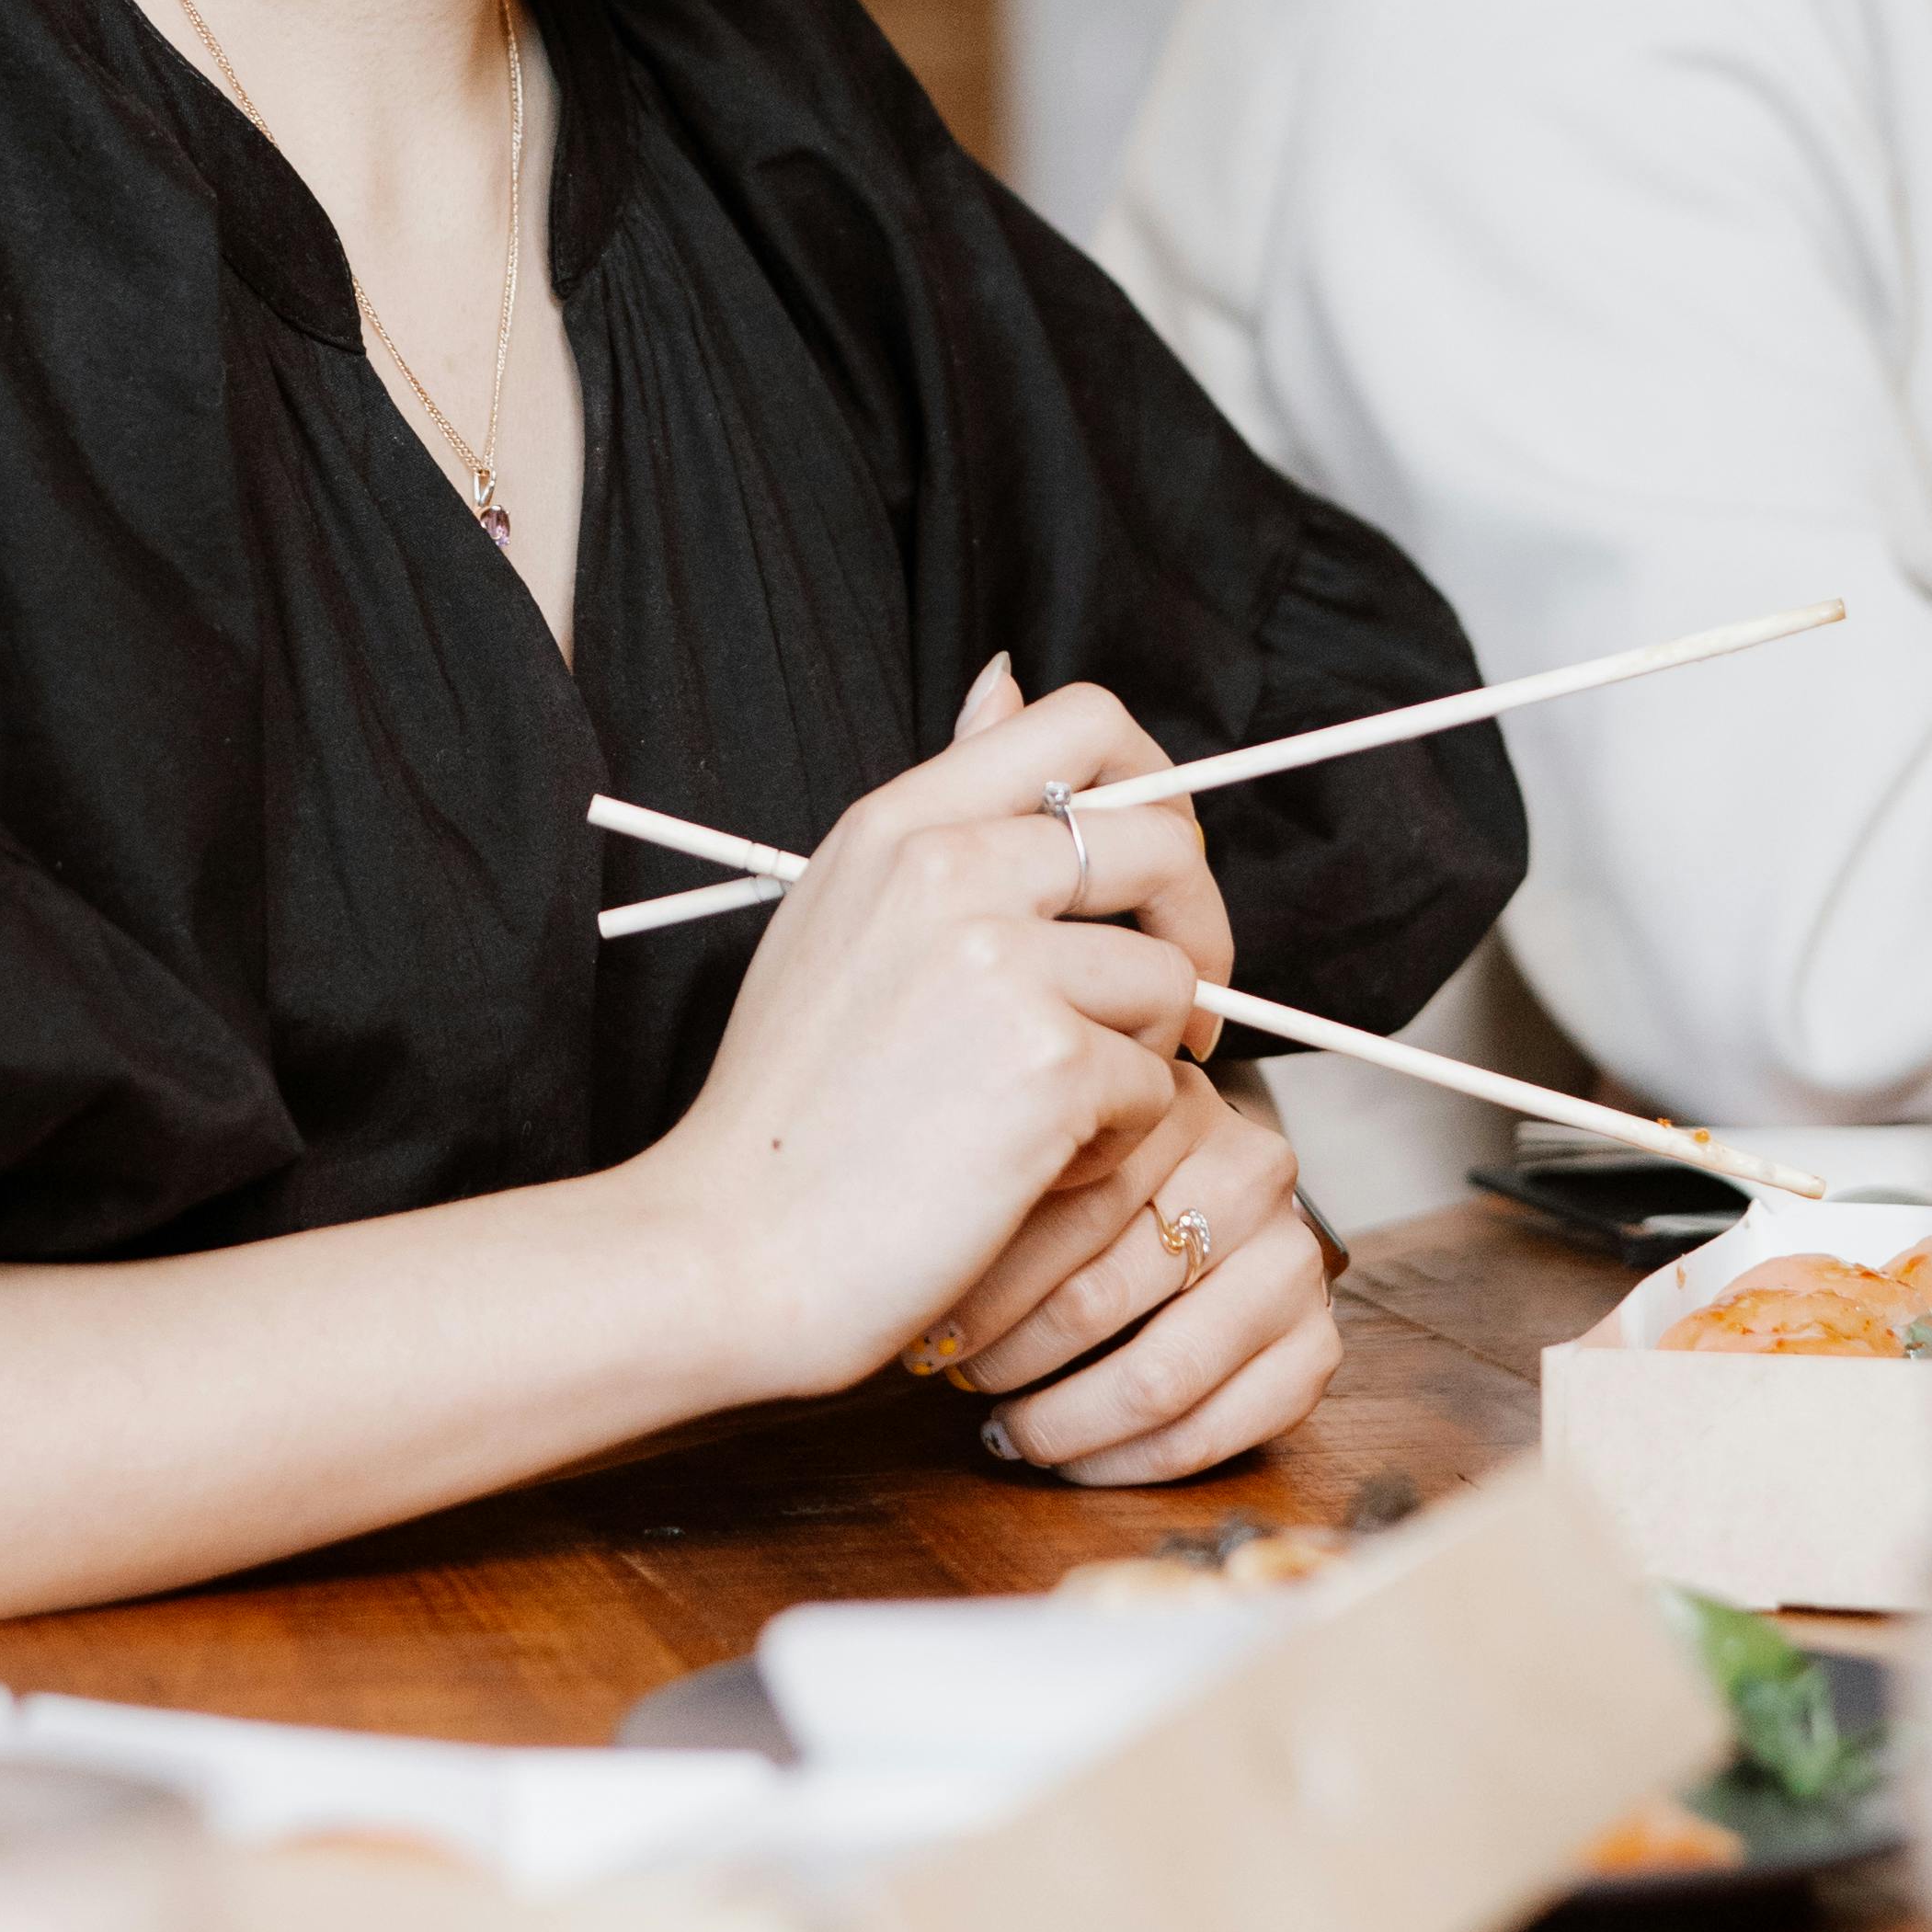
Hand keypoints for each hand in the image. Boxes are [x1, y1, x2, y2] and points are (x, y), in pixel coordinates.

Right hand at [645, 665, 1228, 1401]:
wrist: (732, 1250)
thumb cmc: (792, 1109)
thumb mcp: (842, 916)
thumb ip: (942, 815)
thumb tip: (1006, 681)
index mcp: (897, 822)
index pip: (1082, 719)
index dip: (1153, 785)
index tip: (1149, 871)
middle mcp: (948, 866)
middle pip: (1163, 837)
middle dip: (1198, 924)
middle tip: (1175, 1009)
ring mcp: (999, 960)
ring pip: (1169, 975)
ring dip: (1146, 1051)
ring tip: (1063, 1111)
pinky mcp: (1046, 1064)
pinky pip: (1153, 1084)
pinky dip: (1116, 1139)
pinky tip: (1034, 1168)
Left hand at [918, 1056, 1340, 1482]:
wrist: (1206, 1214)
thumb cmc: (1094, 1190)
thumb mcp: (1054, 1150)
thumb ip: (1008, 1175)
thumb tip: (913, 1252)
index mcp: (1177, 1107)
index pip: (1067, 1207)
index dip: (983, 1282)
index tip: (926, 1324)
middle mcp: (1254, 1173)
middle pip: (1102, 1297)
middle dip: (1010, 1356)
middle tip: (954, 1379)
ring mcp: (1295, 1261)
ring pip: (1159, 1378)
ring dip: (1061, 1421)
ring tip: (1004, 1427)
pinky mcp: (1317, 1346)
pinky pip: (1210, 1433)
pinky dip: (1124, 1462)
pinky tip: (1070, 1459)